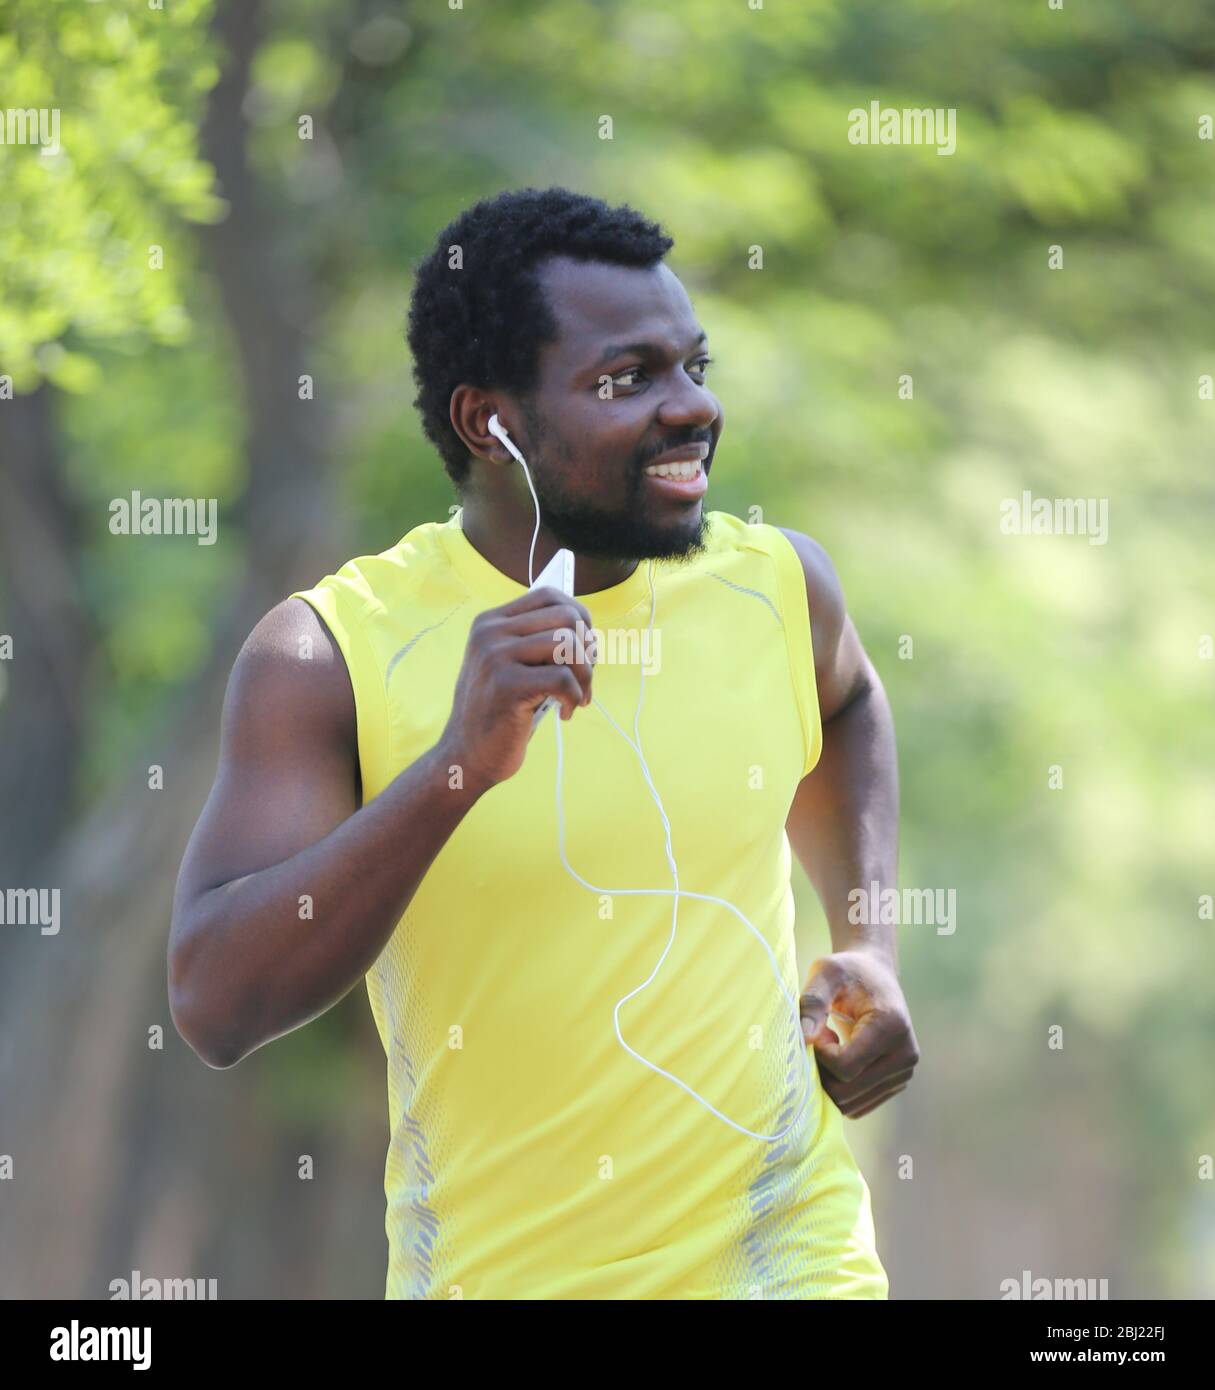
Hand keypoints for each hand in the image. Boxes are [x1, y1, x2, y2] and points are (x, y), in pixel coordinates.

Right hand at [437, 586, 597, 792]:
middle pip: (566, 617)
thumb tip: (587, 631)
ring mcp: (495, 656)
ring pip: (569, 644)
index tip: (584, 648)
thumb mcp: (512, 666)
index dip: (579, 618)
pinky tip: (565, 713)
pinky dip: (575, 698)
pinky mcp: (506, 685)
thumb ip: (538, 643)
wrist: (466, 756)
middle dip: (587, 649)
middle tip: (583, 678)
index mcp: (490, 622)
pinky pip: (563, 678)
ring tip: (578, 698)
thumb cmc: (499, 713)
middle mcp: (490, 633)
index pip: (549, 596)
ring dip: (585, 676)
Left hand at [799, 947, 918, 1118]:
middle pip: (847, 1091)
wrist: (874, 974)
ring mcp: (904, 1073)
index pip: (845, 1067)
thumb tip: (804, 1038)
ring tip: (833, 1046)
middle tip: (822, 1038)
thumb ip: (812, 1002)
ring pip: (851, 1104)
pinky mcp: (896, 1083)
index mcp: (891, 1026)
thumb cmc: (847, 971)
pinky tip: (842, 1057)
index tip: (819, 1029)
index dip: (821, 1054)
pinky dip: (841, 1088)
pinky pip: (858, 1105)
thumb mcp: (825, 973)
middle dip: (823, 1071)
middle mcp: (906, 1055)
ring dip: (831, 1081)